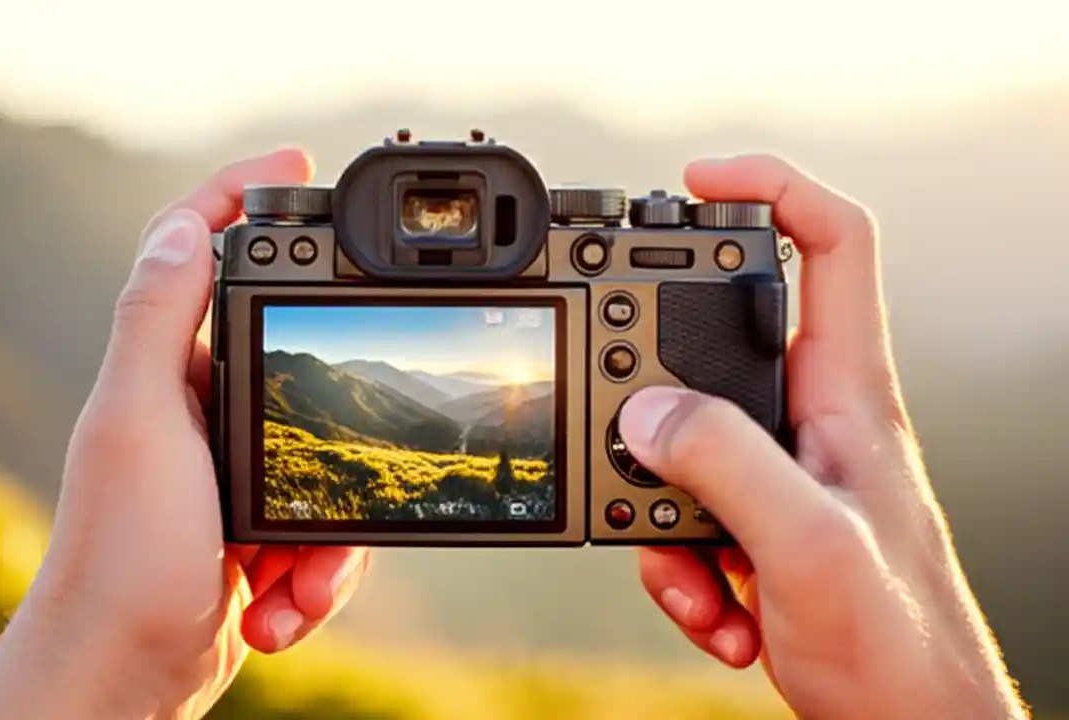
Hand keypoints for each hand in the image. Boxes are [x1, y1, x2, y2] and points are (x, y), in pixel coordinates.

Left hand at [0, 150, 369, 718]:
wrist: (123, 679)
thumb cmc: (120, 557)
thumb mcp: (140, 424)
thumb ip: (157, 322)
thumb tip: (182, 224)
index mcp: (164, 369)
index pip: (197, 254)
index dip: (241, 197)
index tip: (298, 164)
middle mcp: (196, 409)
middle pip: (294, 358)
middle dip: (335, 412)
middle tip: (365, 426)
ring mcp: (230, 471)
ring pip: (325, 458)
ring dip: (329, 533)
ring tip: (293, 585)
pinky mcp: (257, 528)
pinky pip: (324, 528)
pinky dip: (316, 578)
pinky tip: (280, 612)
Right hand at [621, 155, 1026, 718]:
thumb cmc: (897, 644)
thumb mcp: (804, 545)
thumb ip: (726, 463)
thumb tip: (645, 410)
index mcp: (845, 396)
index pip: (830, 245)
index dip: (769, 188)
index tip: (695, 179)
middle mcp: (812, 421)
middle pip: (718, 339)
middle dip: (656, 382)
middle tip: (620, 413)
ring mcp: (780, 475)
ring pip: (683, 441)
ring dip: (659, 512)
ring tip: (700, 580)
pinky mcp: (754, 525)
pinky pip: (682, 514)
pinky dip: (677, 569)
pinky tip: (719, 615)